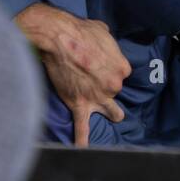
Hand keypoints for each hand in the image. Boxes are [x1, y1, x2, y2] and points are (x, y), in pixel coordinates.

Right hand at [15, 3, 131, 146]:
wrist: (57, 38)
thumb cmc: (79, 30)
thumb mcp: (102, 30)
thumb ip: (108, 41)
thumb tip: (102, 40)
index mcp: (122, 68)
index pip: (121, 74)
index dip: (109, 70)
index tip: (99, 65)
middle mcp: (114, 85)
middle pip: (115, 92)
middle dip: (106, 88)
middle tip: (93, 80)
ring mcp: (97, 97)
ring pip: (112, 112)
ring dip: (110, 113)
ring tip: (108, 114)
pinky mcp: (79, 105)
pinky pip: (82, 128)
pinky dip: (82, 140)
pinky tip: (82, 150)